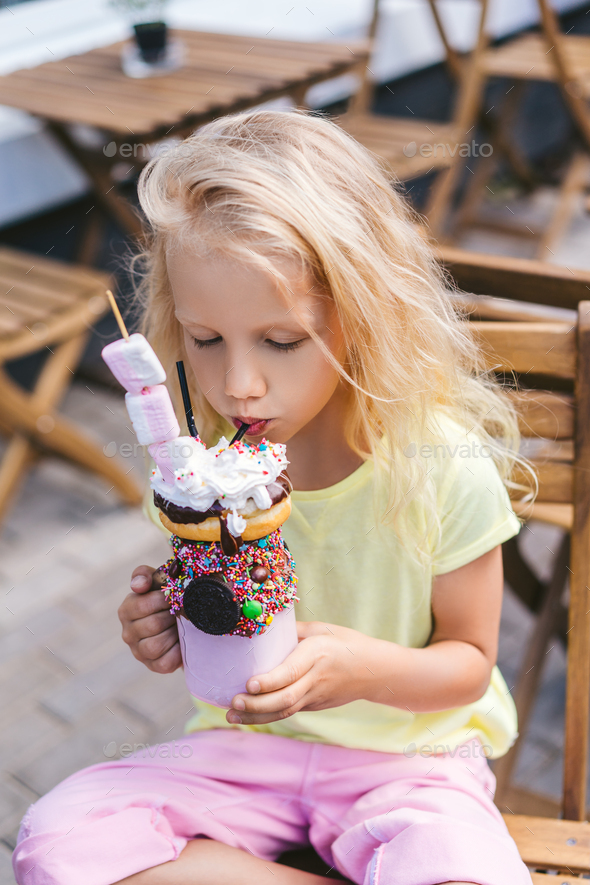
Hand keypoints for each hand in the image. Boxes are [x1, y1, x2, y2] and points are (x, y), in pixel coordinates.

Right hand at [118, 565, 181, 673]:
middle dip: (171, 616)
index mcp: (126, 610)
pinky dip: (176, 652)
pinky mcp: (153, 666)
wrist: (183, 620)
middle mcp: (128, 633)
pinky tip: (181, 642)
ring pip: (154, 646)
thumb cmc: (166, 598)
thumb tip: (138, 585)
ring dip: (173, 634)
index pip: (141, 605)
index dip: (162, 600)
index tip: (175, 595)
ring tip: (180, 625)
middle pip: (152, 625)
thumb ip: (144, 575)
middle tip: (181, 610)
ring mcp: (139, 652)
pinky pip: (164, 663)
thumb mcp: (156, 581)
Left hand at [227, 621, 373, 724]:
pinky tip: (247, 716)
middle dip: (256, 705)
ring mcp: (315, 696)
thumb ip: (293, 630)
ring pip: (284, 711)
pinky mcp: (314, 705)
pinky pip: (289, 712)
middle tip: (233, 703)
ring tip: (231, 716)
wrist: (375, 670)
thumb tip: (263, 628)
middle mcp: (316, 679)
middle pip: (284, 699)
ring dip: (256, 716)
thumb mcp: (322, 629)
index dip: (269, 681)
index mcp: (317, 655)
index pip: (290, 672)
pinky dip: (267, 716)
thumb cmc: (346, 643)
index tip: (249, 684)